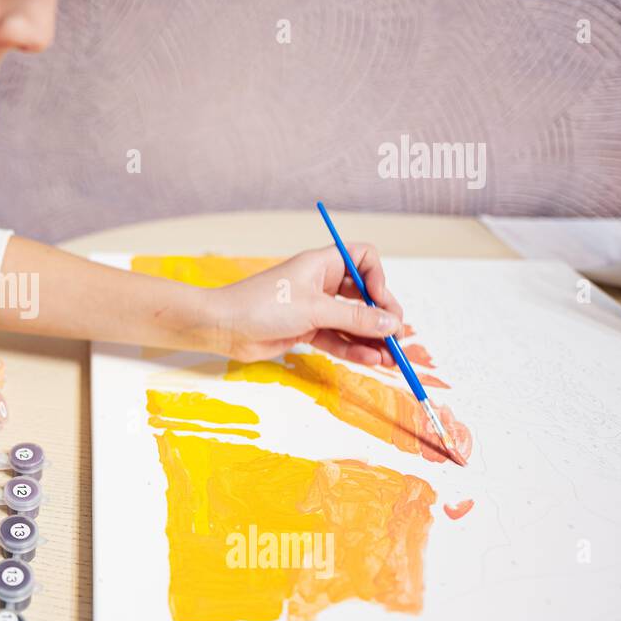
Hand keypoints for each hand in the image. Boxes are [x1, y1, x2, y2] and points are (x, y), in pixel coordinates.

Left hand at [210, 244, 404, 364]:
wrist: (223, 327)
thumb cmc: (262, 305)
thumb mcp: (314, 310)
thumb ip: (355, 319)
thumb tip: (392, 324)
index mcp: (322, 264)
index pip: (364, 259)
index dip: (377, 278)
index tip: (379, 301)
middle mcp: (321, 284)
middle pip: (364, 296)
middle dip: (381, 316)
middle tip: (397, 337)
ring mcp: (314, 308)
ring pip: (352, 322)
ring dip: (372, 339)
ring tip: (391, 359)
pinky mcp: (305, 330)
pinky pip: (337, 339)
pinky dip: (353, 349)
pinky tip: (370, 361)